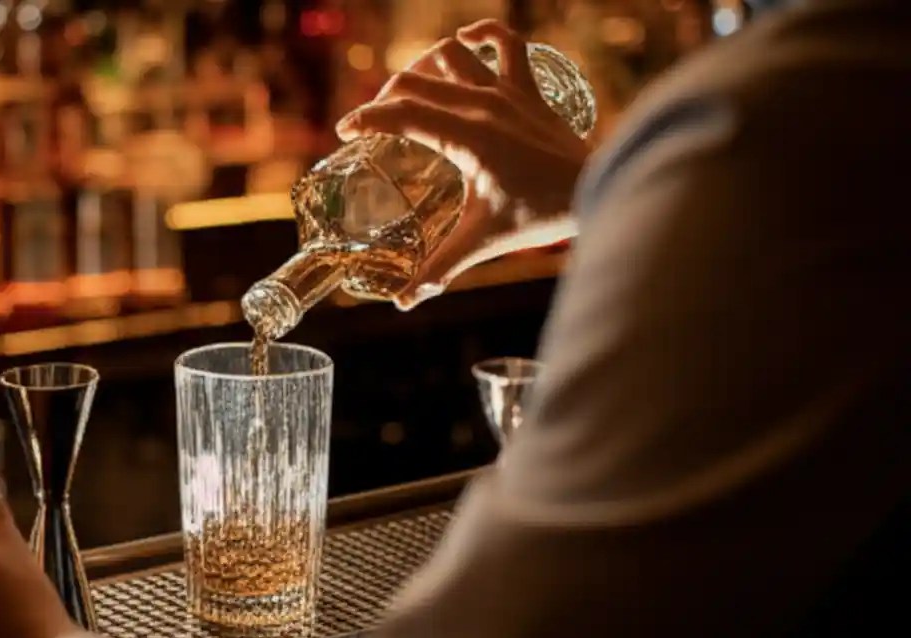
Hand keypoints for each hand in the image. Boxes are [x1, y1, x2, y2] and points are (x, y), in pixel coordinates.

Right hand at [336, 20, 589, 308]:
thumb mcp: (482, 241)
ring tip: (410, 90)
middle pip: (415, 83)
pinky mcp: (527, 87)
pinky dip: (483, 34)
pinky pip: (506, 42)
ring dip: (424, 67)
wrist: (594, 190)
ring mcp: (507, 91)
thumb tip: (403, 302)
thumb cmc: (540, 215)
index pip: (402, 115)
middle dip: (384, 99)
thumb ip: (439, 269)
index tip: (344, 131)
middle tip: (373, 123)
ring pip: (451, 56)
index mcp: (467, 137)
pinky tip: (464, 40)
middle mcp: (483, 105)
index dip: (365, 119)